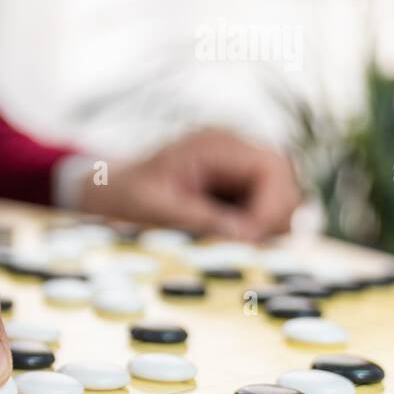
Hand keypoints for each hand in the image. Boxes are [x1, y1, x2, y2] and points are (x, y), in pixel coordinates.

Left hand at [78, 129, 300, 239]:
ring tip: (224, 244)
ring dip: (264, 230)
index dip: (270, 210)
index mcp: (216, 143)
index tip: (248, 244)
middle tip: (238, 249)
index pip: (273, 170)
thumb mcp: (153, 209)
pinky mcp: (239, 189)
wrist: (106, 192)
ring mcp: (241, 169)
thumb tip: (247, 240)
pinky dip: (254, 232)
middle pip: (288, 185)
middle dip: (271, 222)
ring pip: (283, 202)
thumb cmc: (123, 196)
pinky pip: (266, 213)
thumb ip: (199, 221)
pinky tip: (224, 240)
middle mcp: (237, 150)